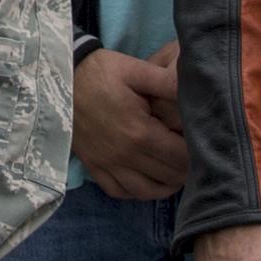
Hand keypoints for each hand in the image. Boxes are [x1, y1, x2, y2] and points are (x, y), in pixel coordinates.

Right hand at [72, 44, 187, 202]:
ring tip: (175, 172)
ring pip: (146, 191)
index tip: (201, 143)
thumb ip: (166, 80)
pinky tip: (147, 180)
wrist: (59, 81)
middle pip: (168, 176)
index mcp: (140, 132)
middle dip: (186, 169)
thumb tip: (194, 86)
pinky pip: (120, 191)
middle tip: (193, 156)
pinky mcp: (94, 167)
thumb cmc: (100, 73)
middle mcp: (125, 155)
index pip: (181, 156)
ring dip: (166, 185)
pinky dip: (137, 191)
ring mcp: (108, 164)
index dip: (197, 153)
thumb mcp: (135, 69)